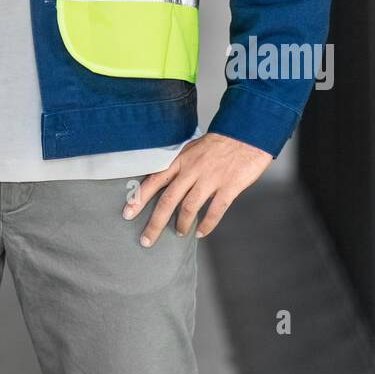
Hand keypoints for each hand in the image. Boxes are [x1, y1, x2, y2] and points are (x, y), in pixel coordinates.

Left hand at [122, 132, 272, 243]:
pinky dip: (207, 225)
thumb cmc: (219, 142)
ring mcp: (210, 179)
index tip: (127, 213)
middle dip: (154, 222)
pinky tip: (201, 233)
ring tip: (178, 233)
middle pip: (168, 200)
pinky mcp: (228, 187)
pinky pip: (214, 211)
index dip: (140, 198)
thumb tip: (164, 181)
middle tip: (146, 239)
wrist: (246, 134)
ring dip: (181, 224)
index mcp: (181, 160)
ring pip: (189, 208)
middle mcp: (192, 170)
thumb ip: (179, 165)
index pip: (154, 180)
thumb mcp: (192, 148)